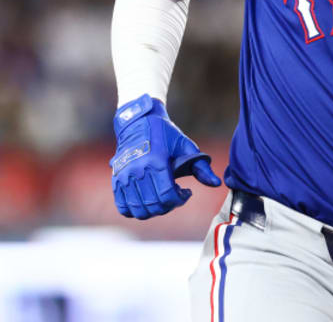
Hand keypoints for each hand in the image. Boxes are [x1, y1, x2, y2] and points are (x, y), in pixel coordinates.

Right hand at [110, 94, 221, 218]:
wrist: (138, 122)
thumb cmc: (165, 134)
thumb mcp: (186, 146)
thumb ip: (201, 167)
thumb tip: (216, 183)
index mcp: (157, 161)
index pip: (168, 196)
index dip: (180, 200)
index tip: (186, 192)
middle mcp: (138, 170)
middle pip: (155, 205)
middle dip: (169, 206)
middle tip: (175, 195)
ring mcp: (125, 175)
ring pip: (139, 210)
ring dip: (154, 210)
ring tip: (161, 199)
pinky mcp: (116, 178)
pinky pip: (123, 206)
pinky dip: (135, 210)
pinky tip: (146, 201)